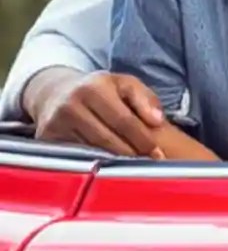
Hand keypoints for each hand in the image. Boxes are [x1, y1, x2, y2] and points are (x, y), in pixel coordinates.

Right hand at [30, 69, 165, 157]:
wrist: (55, 92)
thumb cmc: (99, 90)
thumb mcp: (124, 84)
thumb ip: (145, 99)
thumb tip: (158, 121)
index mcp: (94, 88)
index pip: (124, 120)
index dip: (142, 139)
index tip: (157, 153)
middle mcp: (71, 105)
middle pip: (107, 139)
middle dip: (131, 153)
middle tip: (149, 163)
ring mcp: (56, 123)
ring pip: (91, 151)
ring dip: (114, 161)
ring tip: (132, 166)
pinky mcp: (46, 139)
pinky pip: (75, 157)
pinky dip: (94, 163)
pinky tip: (108, 167)